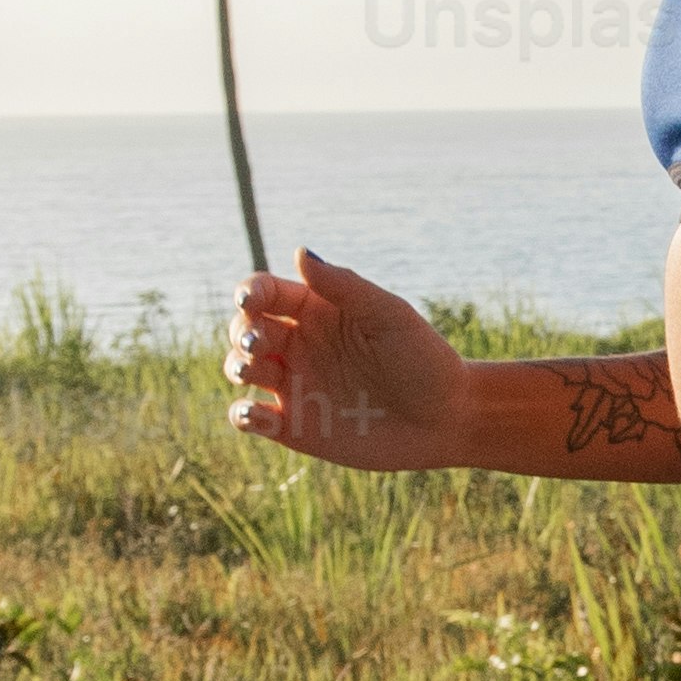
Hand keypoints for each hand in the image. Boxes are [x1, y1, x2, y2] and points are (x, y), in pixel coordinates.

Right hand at [225, 249, 480, 471]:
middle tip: (259, 343)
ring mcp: (295, 385)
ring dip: (235, 366)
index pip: (266, 294)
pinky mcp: (295, 428)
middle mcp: (299, 346)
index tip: (249, 300)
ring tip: (253, 368)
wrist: (445, 420)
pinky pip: (250, 419)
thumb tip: (299, 253)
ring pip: (241, 369)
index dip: (249, 293)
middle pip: (246, 329)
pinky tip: (254, 413)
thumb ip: (343, 286)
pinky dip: (241, 415)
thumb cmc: (422, 360)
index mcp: (317, 312)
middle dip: (241, 332)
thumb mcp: (388, 315)